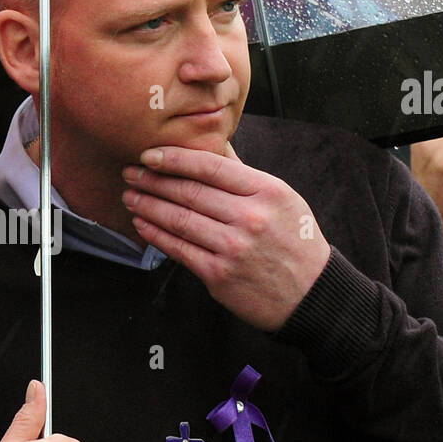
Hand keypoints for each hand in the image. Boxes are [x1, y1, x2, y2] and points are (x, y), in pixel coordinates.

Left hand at [121, 145, 330, 331]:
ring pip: (179, 219)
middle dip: (153, 181)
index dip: (174, 158)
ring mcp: (233, 248)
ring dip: (148, 206)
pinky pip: (179, 249)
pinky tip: (141, 224)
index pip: (210, 166)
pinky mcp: (219, 275)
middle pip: (189, 192)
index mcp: (267, 191)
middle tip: (130, 173)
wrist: (312, 294)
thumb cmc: (294, 242)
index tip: (149, 154)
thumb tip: (214, 147)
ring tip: (130, 197)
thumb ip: (244, 175)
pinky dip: (156, 235)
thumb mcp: (282, 199)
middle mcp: (250, 217)